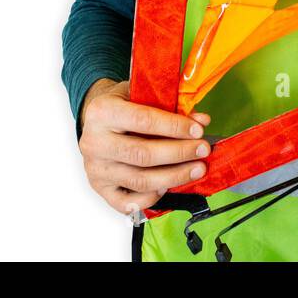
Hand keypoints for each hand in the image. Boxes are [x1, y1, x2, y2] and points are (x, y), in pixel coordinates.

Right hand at [78, 78, 212, 215]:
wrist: (95, 118)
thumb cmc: (123, 105)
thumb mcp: (143, 94)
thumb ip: (171, 106)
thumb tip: (202, 120)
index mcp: (103, 112)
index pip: (144, 121)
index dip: (175, 127)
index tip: (198, 130)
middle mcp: (94, 142)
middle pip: (143, 154)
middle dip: (179, 153)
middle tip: (203, 150)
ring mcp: (96, 168)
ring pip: (140, 181)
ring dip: (174, 176)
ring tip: (196, 168)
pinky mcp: (100, 188)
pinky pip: (128, 203)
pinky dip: (152, 197)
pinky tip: (168, 185)